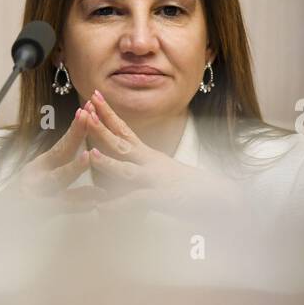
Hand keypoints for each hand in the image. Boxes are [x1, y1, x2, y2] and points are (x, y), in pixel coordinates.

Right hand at [0, 106, 109, 213]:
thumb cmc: (29, 202)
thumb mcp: (44, 182)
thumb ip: (65, 170)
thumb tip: (91, 154)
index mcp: (41, 166)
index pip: (62, 144)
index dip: (76, 128)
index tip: (88, 109)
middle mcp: (37, 175)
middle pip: (59, 153)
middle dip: (75, 134)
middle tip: (89, 117)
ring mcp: (36, 192)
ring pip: (57, 178)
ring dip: (73, 167)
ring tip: (89, 156)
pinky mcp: (36, 212)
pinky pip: (59, 206)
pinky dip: (77, 204)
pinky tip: (93, 203)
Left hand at [80, 90, 244, 221]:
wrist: (220, 198)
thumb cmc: (190, 188)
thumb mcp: (162, 173)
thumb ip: (141, 169)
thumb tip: (119, 169)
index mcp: (150, 156)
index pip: (125, 129)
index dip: (108, 113)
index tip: (92, 96)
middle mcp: (152, 163)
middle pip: (122, 142)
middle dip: (101, 127)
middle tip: (83, 112)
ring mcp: (156, 180)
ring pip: (128, 171)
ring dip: (108, 163)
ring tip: (90, 154)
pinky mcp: (162, 199)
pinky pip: (137, 202)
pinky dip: (118, 206)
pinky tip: (101, 208)